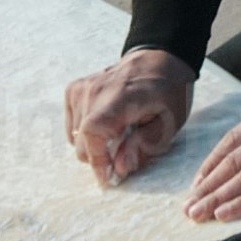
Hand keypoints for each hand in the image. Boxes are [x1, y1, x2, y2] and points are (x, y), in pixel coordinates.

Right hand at [64, 48, 195, 185]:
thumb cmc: (167, 93)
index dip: (97, 162)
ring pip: (75, 137)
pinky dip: (86, 133)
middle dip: (100, 158)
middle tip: (123, 157)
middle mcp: (94, 91)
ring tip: (119, 135)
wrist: (158, 60)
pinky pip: (72, 125)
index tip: (110, 179)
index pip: (91, 134)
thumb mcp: (168, 124)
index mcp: (118, 98)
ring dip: (94, 145)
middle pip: (81, 142)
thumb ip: (143, 147)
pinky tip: (107, 126)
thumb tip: (119, 168)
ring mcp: (81, 89)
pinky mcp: (74, 90)